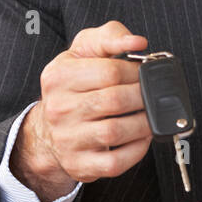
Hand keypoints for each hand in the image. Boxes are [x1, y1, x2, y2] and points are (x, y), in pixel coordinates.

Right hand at [10, 21, 151, 198]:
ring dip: (144, 123)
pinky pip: (115, 162)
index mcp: (58, 77)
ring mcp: (67, 140)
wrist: (49, 129)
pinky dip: (137, 149)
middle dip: (143, 97)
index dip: (137, 72)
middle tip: (152, 95)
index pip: (110, 71)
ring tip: (149, 115)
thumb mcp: (84, 51)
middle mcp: (59, 109)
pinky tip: (141, 137)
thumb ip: (111, 36)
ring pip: (116, 131)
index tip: (144, 74)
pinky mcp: (79, 165)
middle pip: (116, 101)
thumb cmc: (74, 85)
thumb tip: (138, 41)